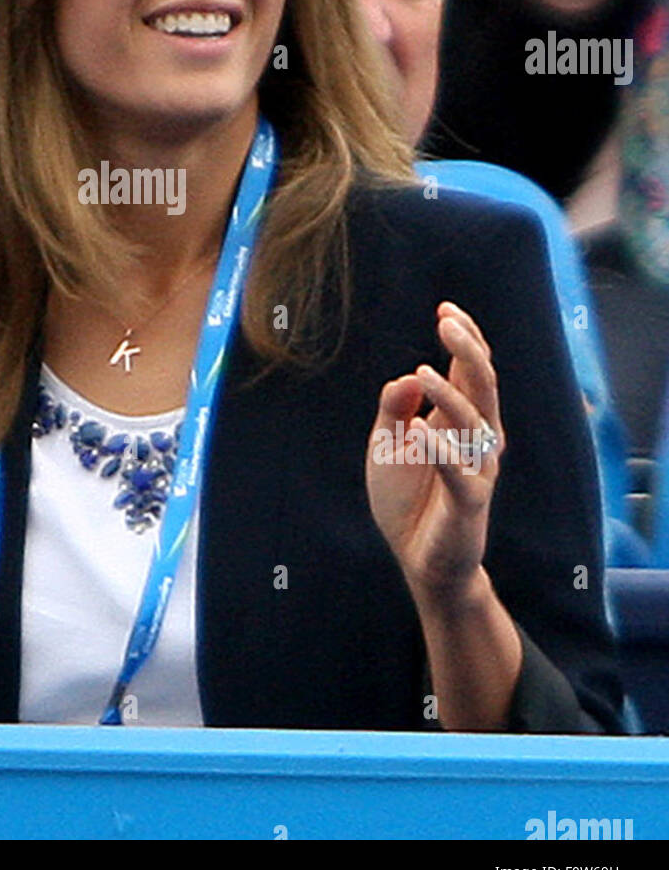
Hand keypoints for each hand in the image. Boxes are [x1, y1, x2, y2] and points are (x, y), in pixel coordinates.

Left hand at [366, 302, 504, 599]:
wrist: (420, 560)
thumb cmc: (407, 499)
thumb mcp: (387, 445)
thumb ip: (394, 409)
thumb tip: (406, 377)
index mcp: (460, 420)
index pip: (471, 370)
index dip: (465, 338)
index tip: (445, 308)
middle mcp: (477, 439)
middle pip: (483, 386)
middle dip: (468, 351)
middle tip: (447, 322)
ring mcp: (476, 470)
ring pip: (476, 424)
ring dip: (450, 397)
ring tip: (421, 375)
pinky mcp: (468, 503)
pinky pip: (459, 473)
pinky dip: (440, 452)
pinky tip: (419, 432)